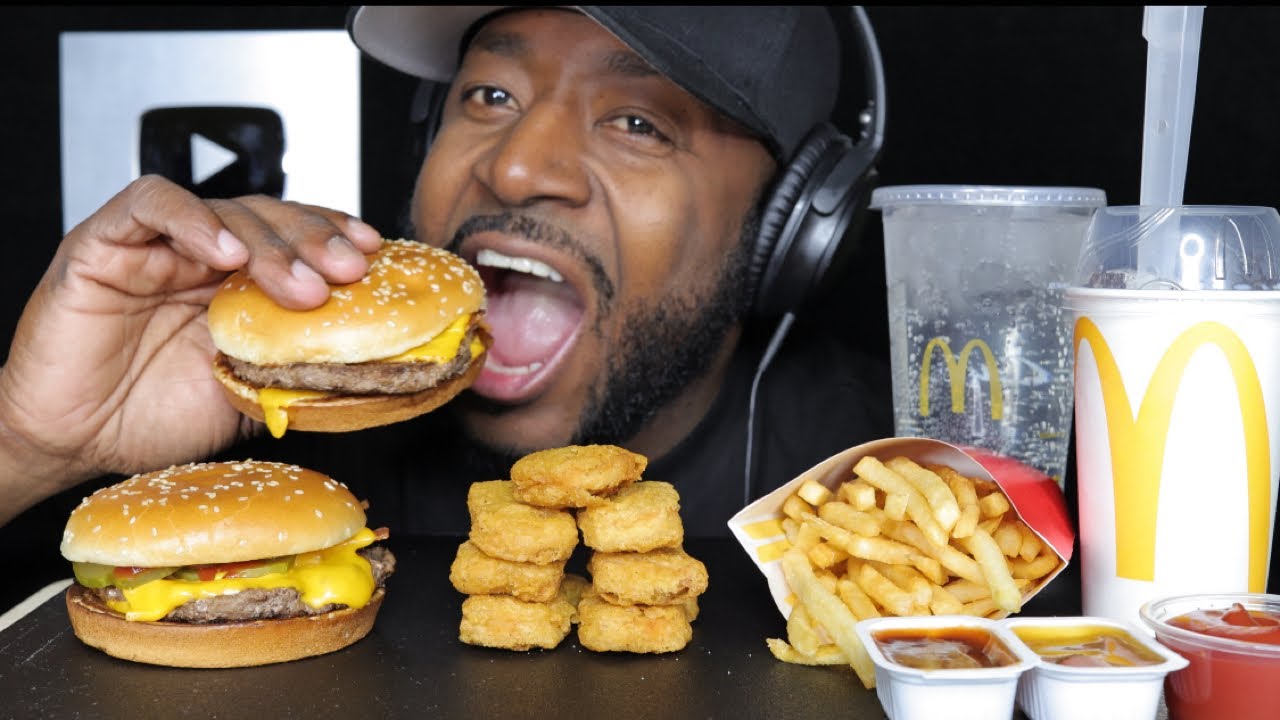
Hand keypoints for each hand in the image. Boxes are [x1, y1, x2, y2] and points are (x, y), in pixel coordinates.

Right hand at [0, 175, 382, 521]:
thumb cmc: (151, 419)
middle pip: (269, 219)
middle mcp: (202, 258)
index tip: (375, 255)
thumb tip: (363, 369)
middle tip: (348, 271)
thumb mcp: (245, 396)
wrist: (72, 441)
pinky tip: (225, 251)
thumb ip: (292, 371)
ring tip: (300, 283)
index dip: (335, 236)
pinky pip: (150, 206)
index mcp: (239, 286)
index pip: (296, 238)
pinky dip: (194, 219)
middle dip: (315, 240)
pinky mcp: (104, 244)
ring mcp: (157, 247)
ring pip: (223, 210)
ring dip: (270, 242)